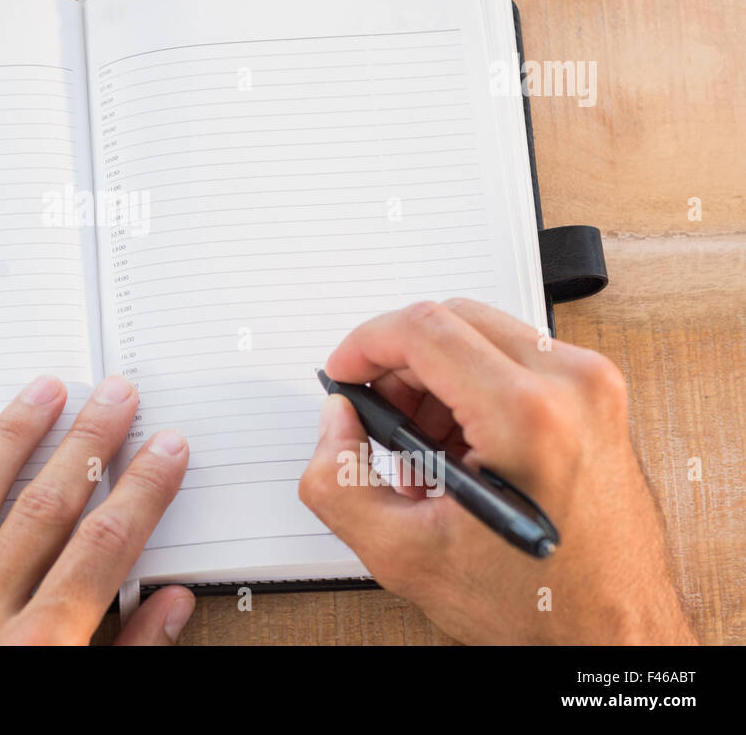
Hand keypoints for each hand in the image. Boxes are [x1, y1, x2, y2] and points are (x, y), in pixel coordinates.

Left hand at [0, 374, 194, 644]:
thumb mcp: (81, 712)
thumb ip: (127, 659)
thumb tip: (170, 605)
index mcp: (41, 654)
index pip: (106, 549)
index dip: (143, 492)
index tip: (166, 449)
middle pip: (46, 513)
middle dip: (89, 446)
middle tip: (116, 397)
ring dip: (12, 442)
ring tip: (43, 393)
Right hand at [300, 298, 695, 643]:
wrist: (614, 633)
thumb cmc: (539, 605)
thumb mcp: (404, 554)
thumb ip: (338, 480)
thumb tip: (337, 421)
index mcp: (529, 415)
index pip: (423, 329)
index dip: (365, 344)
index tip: (345, 373)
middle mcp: (571, 385)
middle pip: (451, 318)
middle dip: (397, 361)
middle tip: (376, 415)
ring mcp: (592, 386)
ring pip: (480, 332)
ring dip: (432, 377)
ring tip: (420, 450)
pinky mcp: (598, 396)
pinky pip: (513, 356)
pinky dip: (469, 387)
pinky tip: (457, 449)